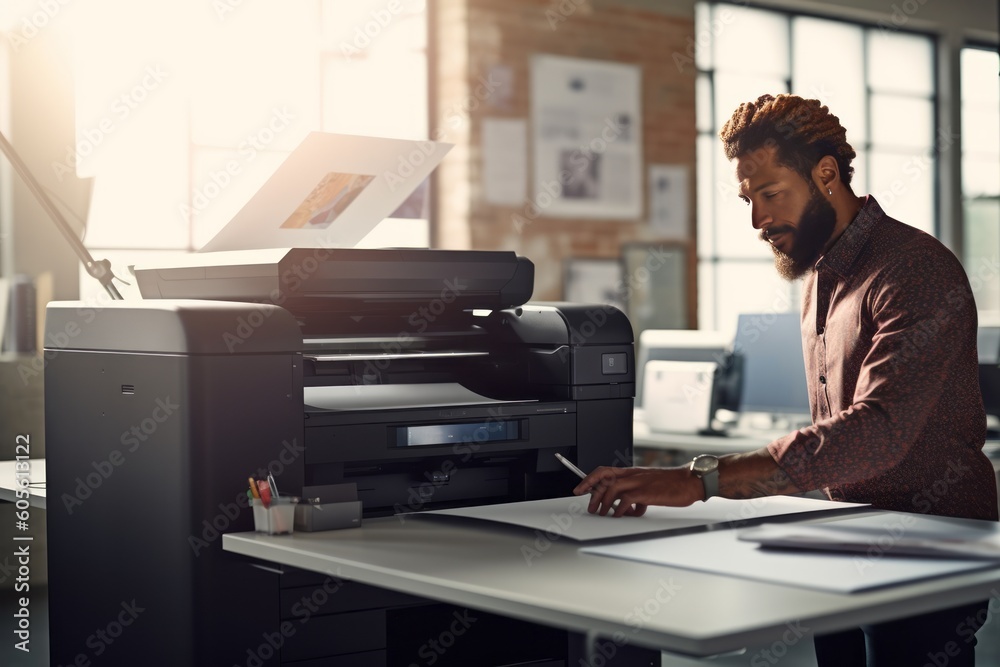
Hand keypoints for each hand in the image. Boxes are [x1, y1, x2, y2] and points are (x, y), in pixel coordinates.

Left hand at [572, 466, 703, 516]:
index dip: (589, 479)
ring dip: (603, 503)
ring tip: (601, 513)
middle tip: (589, 506)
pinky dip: (619, 510)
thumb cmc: (673, 485)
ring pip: (611, 489)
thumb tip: (628, 508)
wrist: (690, 481)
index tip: (580, 489)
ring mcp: (639, 483)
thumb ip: (636, 495)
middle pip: (604, 478)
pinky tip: (621, 515)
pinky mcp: (646, 493)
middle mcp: (633, 475)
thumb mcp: (650, 486)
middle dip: (591, 492)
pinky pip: (625, 501)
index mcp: (632, 472)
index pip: (604, 471)